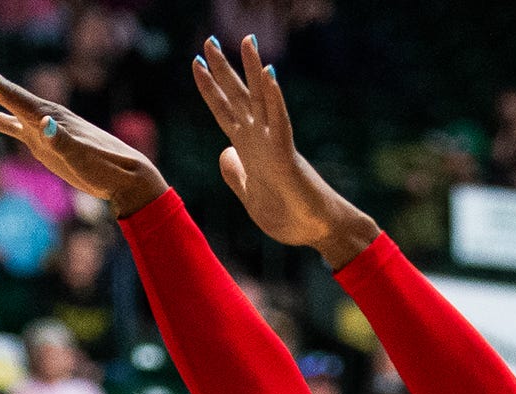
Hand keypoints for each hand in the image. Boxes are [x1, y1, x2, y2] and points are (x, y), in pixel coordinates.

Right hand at [0, 47, 166, 217]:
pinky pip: (13, 126)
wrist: (125, 178)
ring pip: (5, 103)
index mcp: (47, 115)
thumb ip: (63, 141)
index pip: (7, 92)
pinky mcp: (44, 143)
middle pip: (2, 89)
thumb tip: (43, 124)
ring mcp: (41, 128)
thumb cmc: (106, 169)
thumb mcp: (83, 158)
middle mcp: (42, 115)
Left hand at [192, 35, 376, 264]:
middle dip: (223, 69)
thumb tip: (224, 152)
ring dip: (253, 70)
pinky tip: (270, 75)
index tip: (197, 64)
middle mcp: (261, 140)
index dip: (210, 89)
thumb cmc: (290, 216)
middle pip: (239, 97)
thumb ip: (235, 175)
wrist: (318, 232)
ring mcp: (275, 145)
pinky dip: (275, 98)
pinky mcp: (288, 157)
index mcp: (250, 150)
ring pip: (262, 100)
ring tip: (246, 40)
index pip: (225, 112)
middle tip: (209, 39)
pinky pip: (281, 122)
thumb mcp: (249, 197)